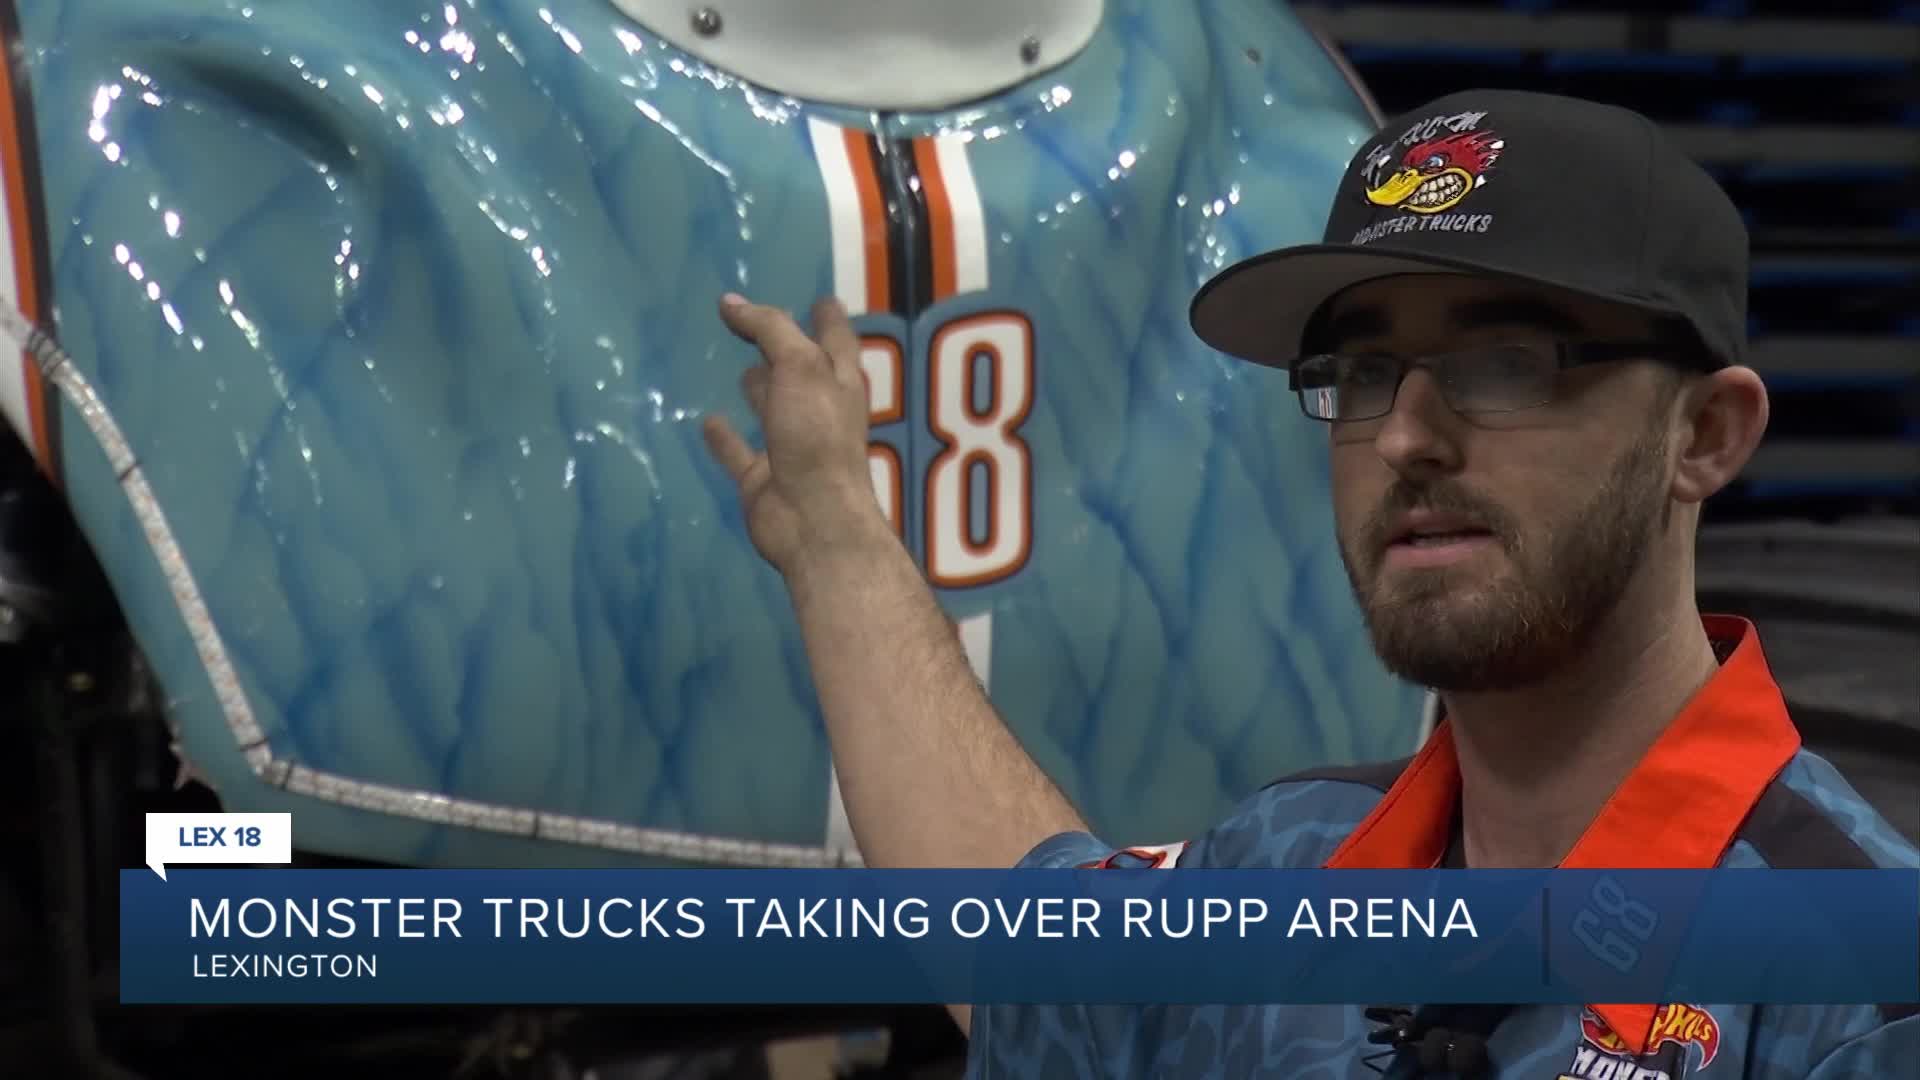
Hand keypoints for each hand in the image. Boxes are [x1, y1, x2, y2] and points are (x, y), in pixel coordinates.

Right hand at [703, 293, 888, 574]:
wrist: (813, 520)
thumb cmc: (817, 436)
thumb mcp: (799, 366)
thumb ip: (769, 330)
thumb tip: (730, 300)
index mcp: (838, 383)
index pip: (836, 339)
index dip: (828, 317)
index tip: (819, 297)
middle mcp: (818, 411)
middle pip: (802, 371)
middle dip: (787, 349)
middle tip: (760, 323)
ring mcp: (790, 445)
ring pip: (772, 408)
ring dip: (759, 389)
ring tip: (738, 365)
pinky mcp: (762, 478)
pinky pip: (739, 451)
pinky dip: (724, 437)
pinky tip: (707, 420)